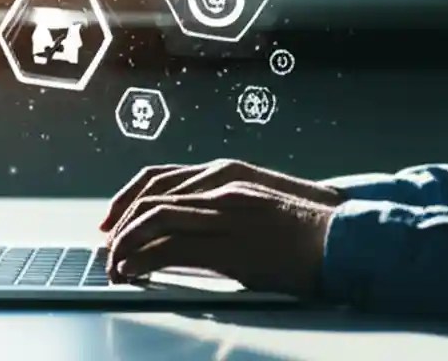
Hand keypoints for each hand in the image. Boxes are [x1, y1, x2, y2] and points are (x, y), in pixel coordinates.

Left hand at [104, 180, 335, 296]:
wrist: (341, 239)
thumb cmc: (305, 227)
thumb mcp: (258, 203)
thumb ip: (225, 206)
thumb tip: (193, 227)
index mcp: (226, 174)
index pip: (160, 178)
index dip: (127, 199)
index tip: (111, 221)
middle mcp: (220, 187)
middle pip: (150, 198)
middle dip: (120, 225)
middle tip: (107, 248)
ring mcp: (224, 215)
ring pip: (154, 221)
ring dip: (126, 245)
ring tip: (115, 265)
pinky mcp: (229, 247)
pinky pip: (171, 250)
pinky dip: (144, 261)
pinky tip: (134, 272)